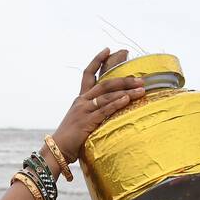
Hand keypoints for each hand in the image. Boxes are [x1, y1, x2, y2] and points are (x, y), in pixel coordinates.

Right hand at [48, 47, 145, 166]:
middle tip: (140, 78)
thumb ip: (93, 113)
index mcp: (80, 99)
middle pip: (104, 83)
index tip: (108, 49)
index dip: (97, 60)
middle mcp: (82, 101)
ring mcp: (84, 110)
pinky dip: (116, 103)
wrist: (57, 149)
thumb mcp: (81, 121)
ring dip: (126, 91)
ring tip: (141, 89)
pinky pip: (104, 109)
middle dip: (124, 79)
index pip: (87, 73)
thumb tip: (108, 112)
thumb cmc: (70, 138)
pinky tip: (127, 99)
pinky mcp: (87, 121)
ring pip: (108, 95)